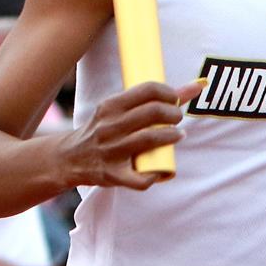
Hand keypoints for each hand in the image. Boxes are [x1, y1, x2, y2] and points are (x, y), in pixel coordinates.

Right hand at [55, 79, 205, 191]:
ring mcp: (111, 152)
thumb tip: (195, 86)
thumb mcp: (117, 110)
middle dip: (174, 113)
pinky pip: (141, 178)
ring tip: (178, 135)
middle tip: (177, 118)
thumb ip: (150, 99)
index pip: (148, 90)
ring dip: (172, 136)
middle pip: (153, 112)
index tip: (175, 99)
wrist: (69, 158)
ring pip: (150, 139)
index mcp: (110, 106)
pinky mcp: (113, 175)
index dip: (169, 93)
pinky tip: (160, 170)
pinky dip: (155, 175)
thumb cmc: (103, 130)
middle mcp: (109, 127)